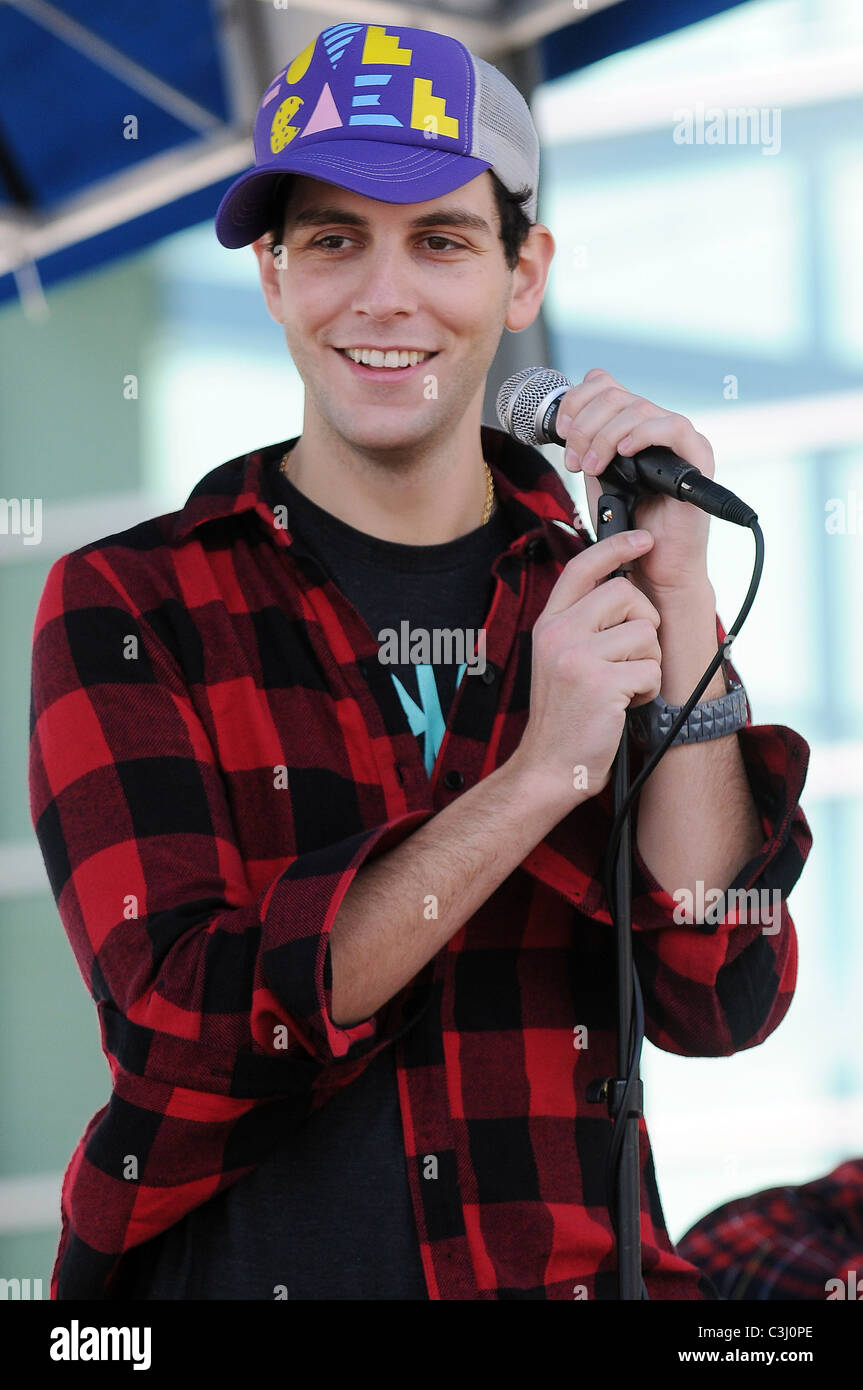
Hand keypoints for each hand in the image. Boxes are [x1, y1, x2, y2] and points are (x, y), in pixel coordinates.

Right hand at [513, 529, 662, 811]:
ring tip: (622, 685)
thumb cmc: (565, 715)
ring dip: (646, 662)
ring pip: (645, 633)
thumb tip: (626, 591)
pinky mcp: (601, 682)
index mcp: (549, 624)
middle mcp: (559, 634)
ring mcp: (577, 657)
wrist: (550, 765)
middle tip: (631, 654)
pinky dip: (646, 689)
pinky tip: (624, 703)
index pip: (583, 568)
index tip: (642, 538)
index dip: (616, 546)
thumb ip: (584, 624)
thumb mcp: (561, 659)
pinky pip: (649, 668)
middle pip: (625, 594)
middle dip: (643, 623)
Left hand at [556, 367, 713, 603]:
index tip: (561, 432)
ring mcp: (679, 439)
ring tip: (593, 467)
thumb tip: (566, 423)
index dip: (576, 399)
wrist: (652, 565)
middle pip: (615, 395)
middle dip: (584, 426)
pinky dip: (640, 435)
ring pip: (638, 408)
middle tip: (575, 461)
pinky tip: (622, 454)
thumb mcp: (596, 478)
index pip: (604, 384)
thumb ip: (587, 447)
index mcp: (632, 425)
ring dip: (604, 436)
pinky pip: (673, 427)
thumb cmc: (627, 527)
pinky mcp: (698, 457)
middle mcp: (657, 426)